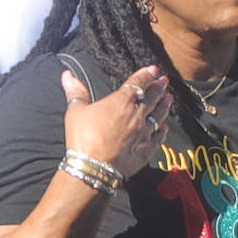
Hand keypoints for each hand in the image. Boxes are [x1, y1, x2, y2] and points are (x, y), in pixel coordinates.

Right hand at [58, 63, 170, 184]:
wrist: (94, 167)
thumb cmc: (83, 138)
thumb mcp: (75, 112)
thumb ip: (75, 92)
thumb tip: (67, 75)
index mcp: (121, 102)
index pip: (137, 83)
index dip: (146, 75)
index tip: (154, 69)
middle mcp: (137, 115)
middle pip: (152, 97)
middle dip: (159, 87)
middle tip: (165, 81)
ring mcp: (144, 133)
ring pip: (159, 115)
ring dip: (165, 106)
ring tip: (169, 98)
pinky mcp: (146, 150)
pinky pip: (158, 138)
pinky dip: (162, 131)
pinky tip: (164, 128)